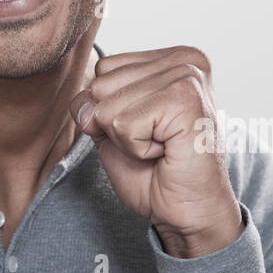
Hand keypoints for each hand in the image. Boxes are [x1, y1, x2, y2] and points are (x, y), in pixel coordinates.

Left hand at [70, 47, 243, 257]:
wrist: (189, 213)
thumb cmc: (155, 173)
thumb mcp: (111, 129)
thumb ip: (90, 105)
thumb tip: (82, 104)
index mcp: (170, 58)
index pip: (103, 69)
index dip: (111, 110)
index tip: (149, 129)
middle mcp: (183, 60)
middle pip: (101, 84)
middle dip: (117, 124)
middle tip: (156, 142)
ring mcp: (187, 76)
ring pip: (108, 105)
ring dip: (127, 138)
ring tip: (162, 147)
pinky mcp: (185, 100)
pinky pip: (123, 124)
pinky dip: (136, 148)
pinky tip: (166, 153)